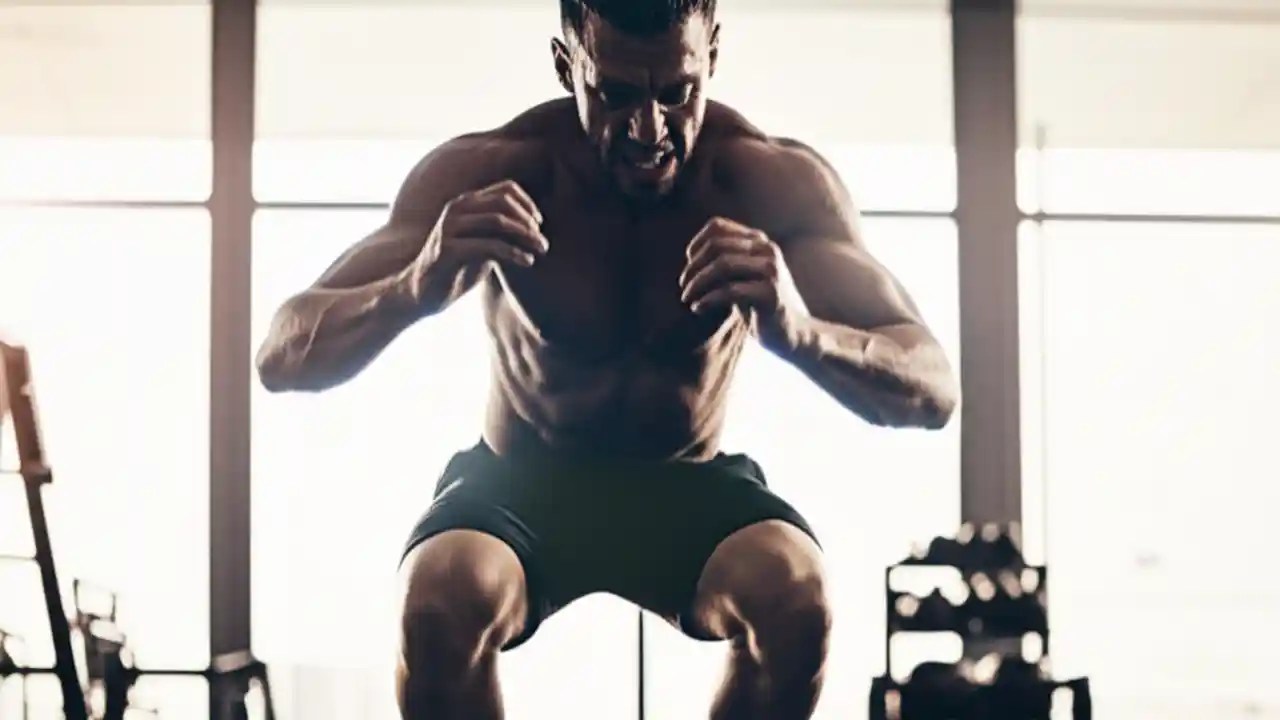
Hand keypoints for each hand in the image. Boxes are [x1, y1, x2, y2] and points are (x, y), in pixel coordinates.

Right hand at [412, 180, 549, 312]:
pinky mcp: (448, 249)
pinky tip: (527, 262)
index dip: (527, 204)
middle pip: (503, 202)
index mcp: (466, 204)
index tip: (539, 225)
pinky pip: (488, 245)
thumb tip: (533, 226)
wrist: (422, 294)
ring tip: (539, 251)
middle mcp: (456, 209)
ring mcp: (450, 227)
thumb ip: (501, 232)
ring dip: (525, 236)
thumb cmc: (457, 268)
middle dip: (528, 222)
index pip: (505, 188)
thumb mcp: (483, 244)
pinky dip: (513, 252)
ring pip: (497, 220)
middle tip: (543, 243)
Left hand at [678, 217, 809, 353]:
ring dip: (698, 283)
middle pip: (717, 246)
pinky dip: (708, 300)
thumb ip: (726, 261)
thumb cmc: (761, 305)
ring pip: (723, 265)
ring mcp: (771, 270)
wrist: (792, 332)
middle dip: (694, 266)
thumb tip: (691, 254)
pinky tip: (698, 309)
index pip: (718, 226)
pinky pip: (730, 291)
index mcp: (758, 241)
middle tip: (684, 287)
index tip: (688, 266)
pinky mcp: (770, 293)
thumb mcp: (743, 277)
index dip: (696, 243)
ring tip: (687, 298)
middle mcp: (766, 249)